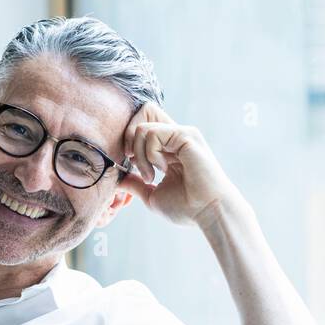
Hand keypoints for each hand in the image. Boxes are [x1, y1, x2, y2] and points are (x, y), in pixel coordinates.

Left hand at [119, 102, 242, 225]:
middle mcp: (176, 137)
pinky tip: (162, 170)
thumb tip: (118, 178)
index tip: (133, 166)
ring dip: (139, 155)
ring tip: (151, 176)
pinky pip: (152, 133)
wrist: (207, 212)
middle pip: (143, 113)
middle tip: (135, 164)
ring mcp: (182, 134)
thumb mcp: (152, 195)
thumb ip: (136, 184)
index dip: (130, 141)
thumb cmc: (186, 207)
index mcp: (169, 147)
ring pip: (143, 127)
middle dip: (129, 139)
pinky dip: (149, 154)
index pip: (144, 124)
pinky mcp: (186, 135)